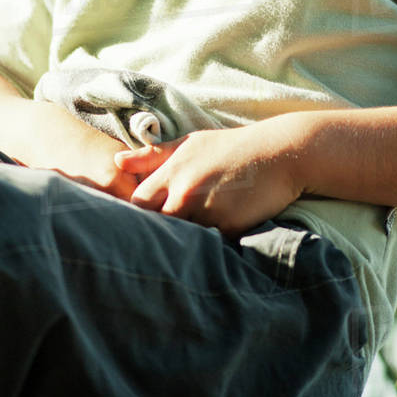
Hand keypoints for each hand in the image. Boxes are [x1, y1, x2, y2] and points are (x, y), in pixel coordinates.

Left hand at [115, 122, 302, 236]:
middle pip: (155, 225)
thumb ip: (153, 156)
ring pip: (180, 239)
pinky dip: (207, 248)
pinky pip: (209, 246)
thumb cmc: (232, 148)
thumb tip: (116, 162)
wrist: (279, 152)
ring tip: (176, 252)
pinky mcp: (229, 227)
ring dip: (179, 244)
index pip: (137, 204)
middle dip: (154, 233)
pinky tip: (206, 251)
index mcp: (173, 172)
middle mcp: (185, 192)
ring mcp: (207, 211)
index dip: (137, 215)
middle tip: (152, 244)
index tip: (142, 222)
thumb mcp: (191, 144)